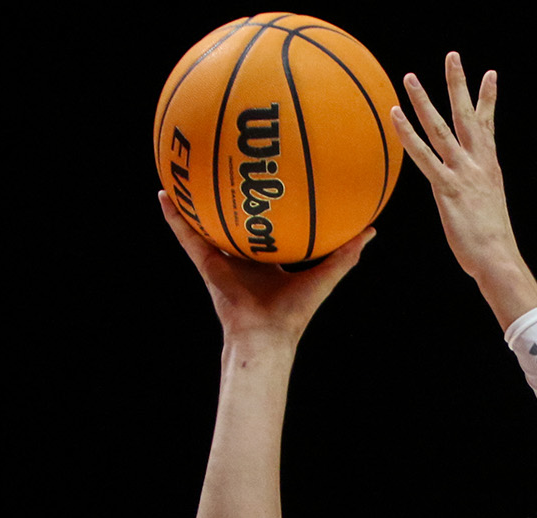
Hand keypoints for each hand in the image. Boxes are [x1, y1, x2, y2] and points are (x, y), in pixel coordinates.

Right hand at [158, 191, 372, 346]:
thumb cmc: (296, 312)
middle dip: (231, 196)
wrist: (266, 335)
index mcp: (268, 260)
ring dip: (194, 200)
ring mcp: (222, 259)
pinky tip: (165, 194)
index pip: (266, 228)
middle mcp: (243, 257)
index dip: (266, 207)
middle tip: (229, 163)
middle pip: (234, 221)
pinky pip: (188, 236)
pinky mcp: (206, 264)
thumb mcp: (324, 277)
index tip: (268, 180)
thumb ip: (346, 254)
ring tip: (183, 170)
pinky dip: (174, 217)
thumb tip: (372, 229)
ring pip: (205, 223)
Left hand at [393, 52, 536, 328]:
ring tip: (410, 77)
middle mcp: (478, 164)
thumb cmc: (491, 244)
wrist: (498, 259)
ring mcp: (463, 174)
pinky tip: (396, 115)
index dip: (488, 99)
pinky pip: (423, 155)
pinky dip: (408, 135)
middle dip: (460, 84)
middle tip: (453, 56)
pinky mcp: (447, 188)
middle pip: (467, 116)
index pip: (487, 126)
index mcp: (489, 168)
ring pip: (441, 129)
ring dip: (424, 101)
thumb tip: (467, 198)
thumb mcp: (486, 212)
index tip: (490, 74)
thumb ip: (475, 196)